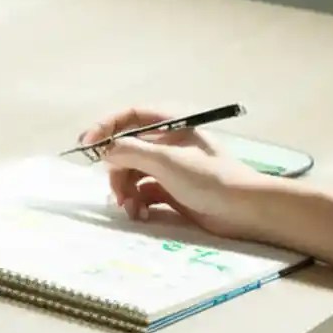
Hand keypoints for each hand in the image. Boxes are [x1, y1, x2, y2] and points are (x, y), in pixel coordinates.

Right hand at [79, 107, 273, 238]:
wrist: (245, 211)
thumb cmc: (210, 178)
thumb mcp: (166, 161)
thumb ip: (130, 151)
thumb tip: (104, 150)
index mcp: (170, 125)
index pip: (130, 117)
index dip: (106, 128)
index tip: (87, 145)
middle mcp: (168, 143)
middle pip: (126, 150)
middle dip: (116, 171)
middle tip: (116, 191)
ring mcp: (169, 169)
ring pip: (132, 174)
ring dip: (125, 191)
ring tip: (131, 208)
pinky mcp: (172, 192)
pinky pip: (142, 193)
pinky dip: (138, 204)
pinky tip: (141, 215)